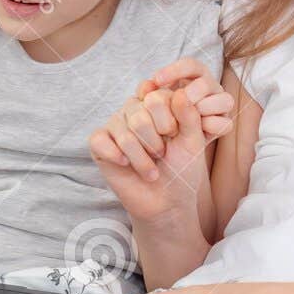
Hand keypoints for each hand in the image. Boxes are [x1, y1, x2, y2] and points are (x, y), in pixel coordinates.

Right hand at [89, 87, 212, 222]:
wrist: (167, 200)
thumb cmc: (182, 168)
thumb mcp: (193, 141)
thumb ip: (190, 116)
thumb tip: (180, 92)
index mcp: (157, 103)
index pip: (155, 97)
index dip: (167, 122)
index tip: (175, 137)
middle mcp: (134, 109)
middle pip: (138, 114)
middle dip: (154, 142)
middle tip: (162, 155)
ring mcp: (115, 125)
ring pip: (122, 131)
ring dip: (141, 158)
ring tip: (151, 170)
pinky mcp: (99, 144)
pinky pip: (99, 140)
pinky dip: (116, 156)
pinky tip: (125, 164)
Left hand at [136, 57, 233, 139]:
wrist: (166, 154)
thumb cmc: (158, 125)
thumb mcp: (148, 110)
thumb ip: (148, 97)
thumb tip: (149, 84)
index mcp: (192, 78)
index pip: (190, 65)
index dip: (176, 70)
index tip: (157, 80)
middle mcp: (209, 89)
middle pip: (208, 81)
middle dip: (192, 92)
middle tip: (178, 102)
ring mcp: (219, 107)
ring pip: (225, 100)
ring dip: (204, 109)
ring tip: (187, 120)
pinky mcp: (224, 125)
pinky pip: (225, 124)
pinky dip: (211, 127)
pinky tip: (197, 131)